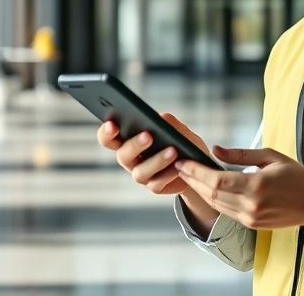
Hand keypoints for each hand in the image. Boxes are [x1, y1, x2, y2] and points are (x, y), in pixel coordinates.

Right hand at [96, 112, 210, 195]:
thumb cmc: (182, 143)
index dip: (106, 132)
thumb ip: (169, 123)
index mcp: (128, 140)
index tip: (112, 124)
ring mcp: (141, 174)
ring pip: (140, 172)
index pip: (108, 137)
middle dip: (134, 145)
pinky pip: (157, 183)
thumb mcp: (179, 130)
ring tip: (172, 150)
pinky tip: (179, 165)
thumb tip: (161, 118)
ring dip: (156, 160)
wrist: (197, 165)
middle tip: (147, 135)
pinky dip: (169, 173)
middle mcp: (131, 159)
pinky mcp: (154, 186)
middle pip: (122, 155)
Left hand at [175, 146, 303, 231]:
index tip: (183, 162)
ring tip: (189, 176)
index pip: (216, 180)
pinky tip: (207, 189)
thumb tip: (215, 151)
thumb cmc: (297, 176)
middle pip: (212, 194)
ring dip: (200, 191)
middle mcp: (251, 205)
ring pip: (216, 204)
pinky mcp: (252, 224)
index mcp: (256, 186)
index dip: (196, 171)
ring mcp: (250, 217)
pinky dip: (213, 199)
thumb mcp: (271, 157)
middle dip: (193, 180)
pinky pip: (226, 211)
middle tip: (180, 167)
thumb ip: (241, 155)